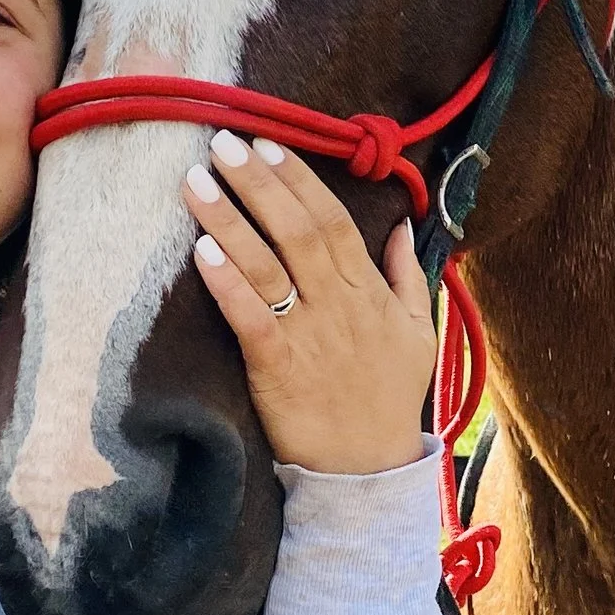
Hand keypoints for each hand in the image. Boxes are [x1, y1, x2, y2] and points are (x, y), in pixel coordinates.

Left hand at [183, 133, 436, 473]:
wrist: (369, 471)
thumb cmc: (389, 400)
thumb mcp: (419, 333)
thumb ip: (408, 276)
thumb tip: (404, 227)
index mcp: (369, 292)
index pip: (333, 220)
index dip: (299, 181)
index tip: (269, 144)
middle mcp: (338, 304)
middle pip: (296, 229)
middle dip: (258, 183)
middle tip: (223, 143)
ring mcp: (308, 335)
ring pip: (267, 264)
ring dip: (229, 220)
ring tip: (195, 182)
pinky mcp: (278, 368)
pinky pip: (251, 317)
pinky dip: (228, 283)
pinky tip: (201, 252)